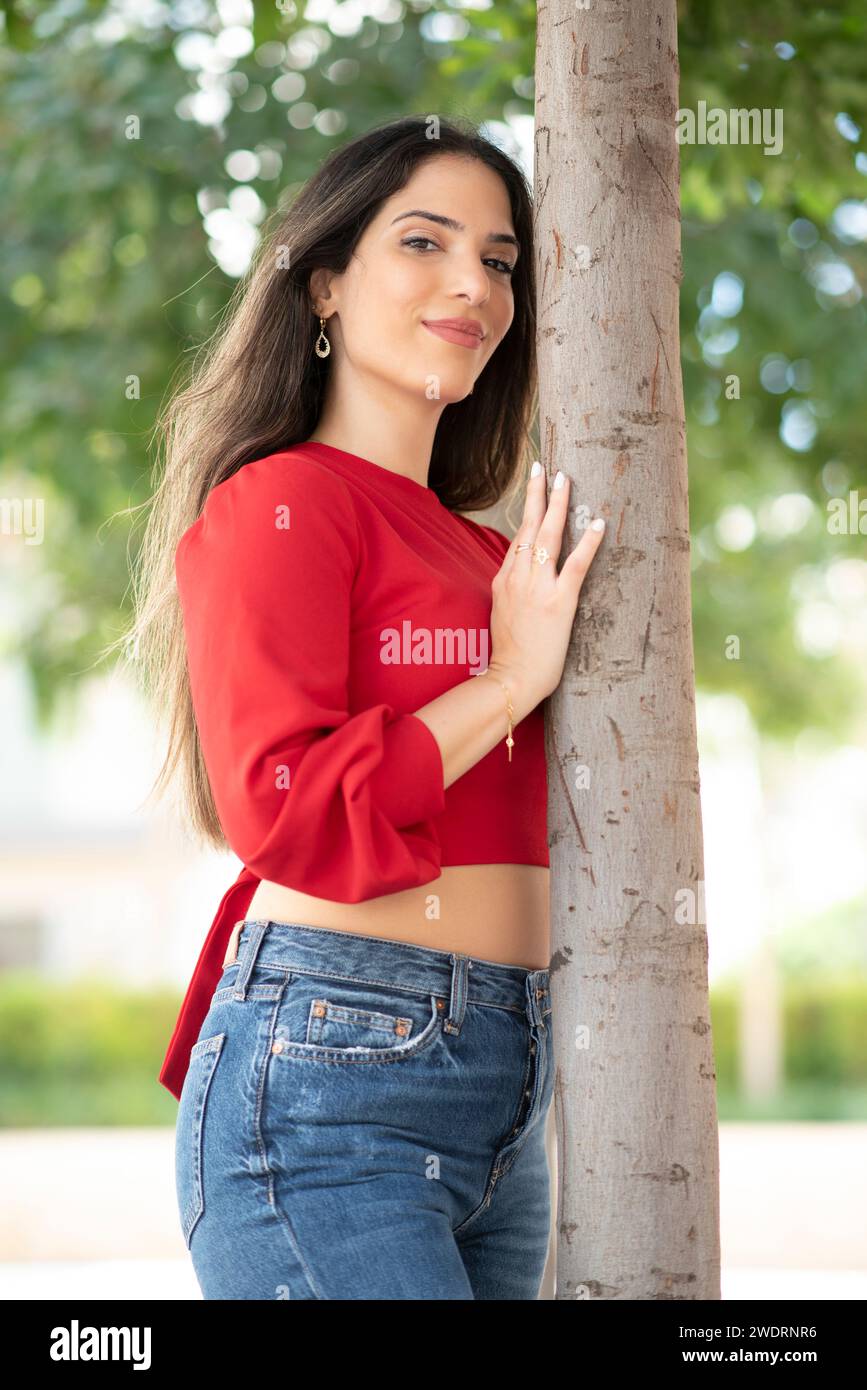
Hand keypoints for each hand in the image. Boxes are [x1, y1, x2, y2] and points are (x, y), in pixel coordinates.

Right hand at [487, 462, 605, 716]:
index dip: (527, 513)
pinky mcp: (558, 602)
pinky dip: (587, 542)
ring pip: (547, 536)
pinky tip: (598, 523)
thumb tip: (526, 580)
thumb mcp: (502, 615)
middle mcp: (518, 577)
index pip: (517, 538)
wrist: (511, 678)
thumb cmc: (511, 655)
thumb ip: (513, 593)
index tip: (535, 490)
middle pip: (527, 526)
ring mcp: (537, 588)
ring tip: (566, 479)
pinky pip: (575, 565)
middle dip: (537, 494)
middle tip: (545, 467)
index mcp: (504, 581)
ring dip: (558, 505)